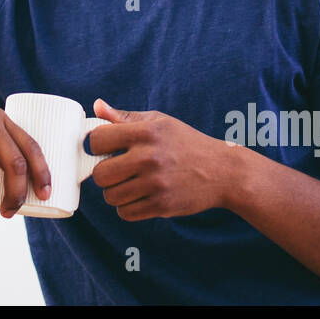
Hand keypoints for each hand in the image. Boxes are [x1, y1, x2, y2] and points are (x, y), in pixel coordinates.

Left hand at [88, 99, 234, 220]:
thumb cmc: (186, 142)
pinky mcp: (161, 205)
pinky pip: (125, 213)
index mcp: (146, 132)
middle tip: (118, 170)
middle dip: (104, 173)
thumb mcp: (159, 122)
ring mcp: (155, 183)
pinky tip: (139, 196)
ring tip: (130, 184)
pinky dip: (128, 207)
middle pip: (100, 174)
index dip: (97, 145)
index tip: (107, 149)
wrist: (223, 171)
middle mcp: (149, 157)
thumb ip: (124, 117)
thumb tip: (96, 105)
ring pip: (110, 196)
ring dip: (116, 192)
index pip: (98, 139)